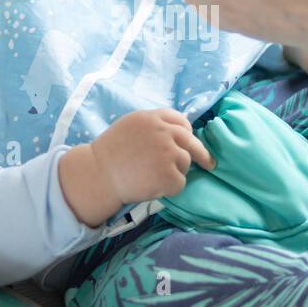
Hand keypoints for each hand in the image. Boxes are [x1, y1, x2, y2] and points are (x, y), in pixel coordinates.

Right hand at [58, 108, 214, 226]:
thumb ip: (152, 125)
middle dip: (202, 153)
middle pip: (191, 141)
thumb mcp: (129, 126)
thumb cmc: (109, 153)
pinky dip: (170, 188)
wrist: (98, 175)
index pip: (181, 121)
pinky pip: (180, 183)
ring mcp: (168, 153)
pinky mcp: (169, 174)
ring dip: (175, 172)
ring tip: (151, 176)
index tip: (191, 141)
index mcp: (152, 118)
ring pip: (185, 163)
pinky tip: (152, 186)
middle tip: (209, 163)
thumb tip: (177, 129)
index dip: (186, 133)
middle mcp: (163, 132)